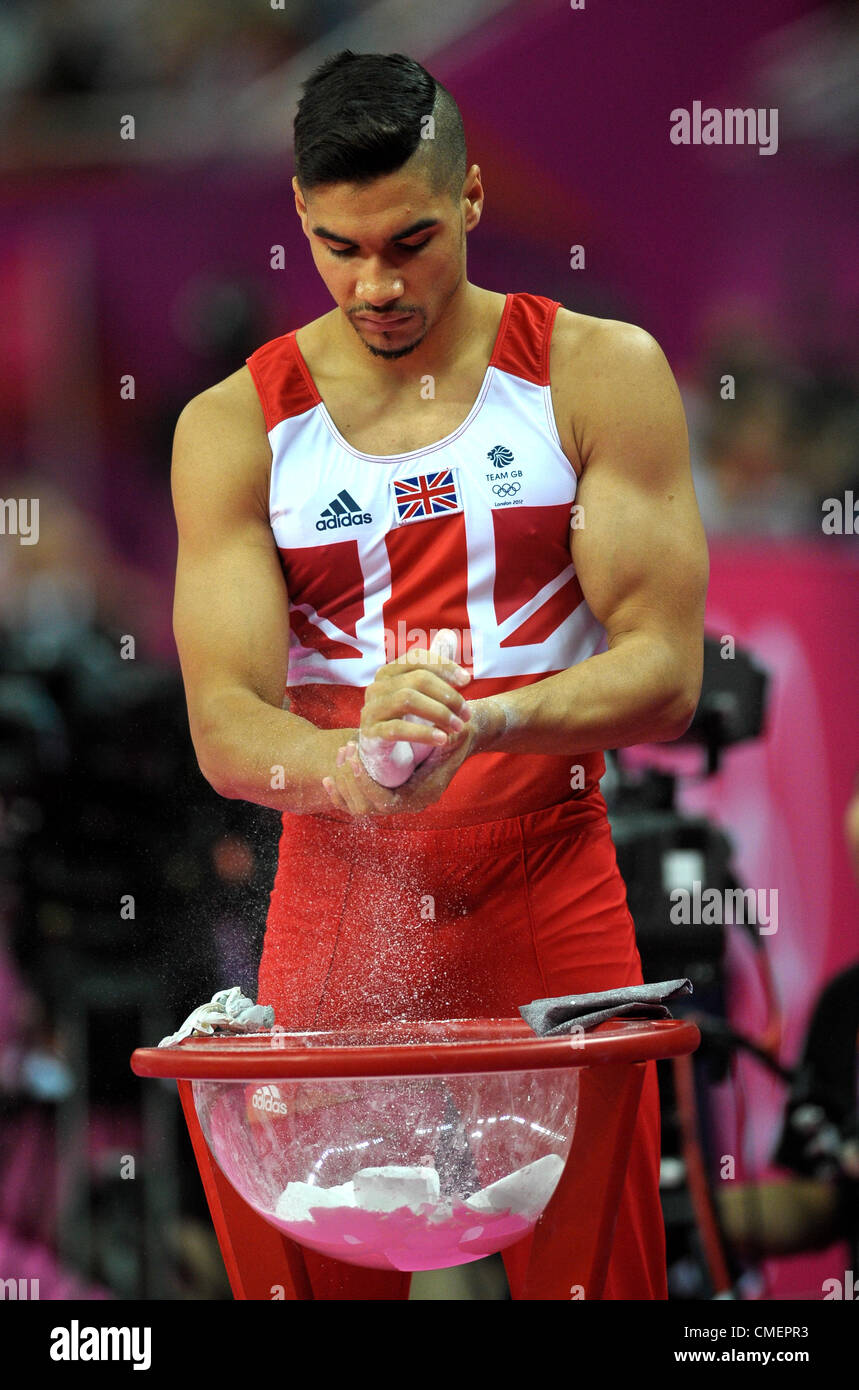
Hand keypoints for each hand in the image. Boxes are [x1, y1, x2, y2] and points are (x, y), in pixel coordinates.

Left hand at [322, 712, 481, 816]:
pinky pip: (356, 803)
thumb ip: (446, 737)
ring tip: (342, 753)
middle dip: (349, 782)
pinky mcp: (385, 792)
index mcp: (422, 794)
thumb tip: (442, 733)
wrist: (458, 737)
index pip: (385, 801)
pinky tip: (329, 776)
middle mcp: (408, 803)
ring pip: (358, 807)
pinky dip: (341, 794)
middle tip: (345, 751)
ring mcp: (396, 799)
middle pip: (366, 807)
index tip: (355, 757)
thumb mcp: (454, 734)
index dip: (365, 782)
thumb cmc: (456, 735)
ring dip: (344, 784)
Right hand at [358, 644, 471, 754]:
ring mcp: (371, 710)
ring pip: (407, 700)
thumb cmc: (407, 722)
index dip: (444, 666)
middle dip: (448, 695)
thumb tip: (449, 634)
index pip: (417, 658)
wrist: (385, 759)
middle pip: (417, 679)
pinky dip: (423, 733)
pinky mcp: (371, 734)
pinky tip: (442, 739)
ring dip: (440, 713)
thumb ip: (434, 665)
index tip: (467, 680)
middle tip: (466, 714)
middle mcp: (376, 687)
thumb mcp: (422, 693)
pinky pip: (397, 729)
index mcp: (389, 673)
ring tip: (458, 727)